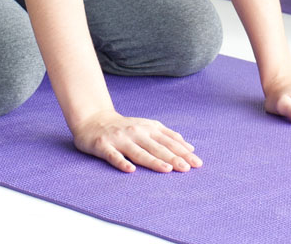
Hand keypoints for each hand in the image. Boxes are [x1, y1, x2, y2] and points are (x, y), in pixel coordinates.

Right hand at [72, 110, 201, 173]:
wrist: (93, 120)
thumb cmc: (125, 127)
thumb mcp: (148, 127)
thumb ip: (167, 136)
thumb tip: (189, 147)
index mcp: (149, 128)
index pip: (169, 141)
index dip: (183, 152)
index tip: (197, 162)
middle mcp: (137, 132)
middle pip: (157, 147)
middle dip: (174, 157)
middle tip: (188, 168)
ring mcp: (120, 139)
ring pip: (139, 152)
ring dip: (153, 160)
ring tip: (167, 169)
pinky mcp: (104, 146)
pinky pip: (114, 156)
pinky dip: (122, 162)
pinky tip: (130, 170)